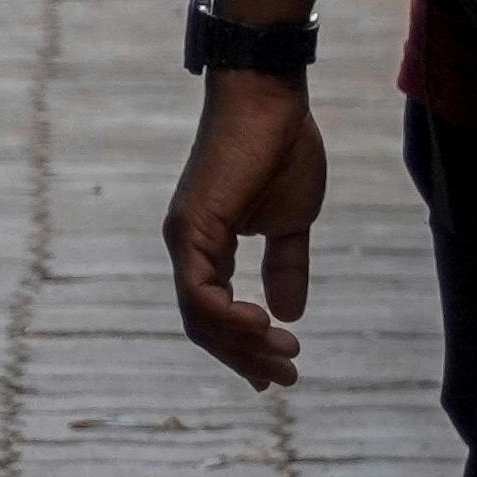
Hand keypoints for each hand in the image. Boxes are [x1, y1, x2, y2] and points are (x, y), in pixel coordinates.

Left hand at [165, 73, 327, 387]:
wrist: (270, 97)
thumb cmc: (281, 147)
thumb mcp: (291, 220)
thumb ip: (285, 265)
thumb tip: (289, 313)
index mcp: (206, 245)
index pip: (214, 313)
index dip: (243, 347)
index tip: (278, 371)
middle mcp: (187, 247)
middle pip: (204, 326)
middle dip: (246, 358)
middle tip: (286, 379)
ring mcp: (185, 239)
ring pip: (200, 318)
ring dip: (243, 346)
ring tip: (286, 356)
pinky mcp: (192, 229)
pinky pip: (201, 295)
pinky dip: (231, 320)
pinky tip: (266, 328)